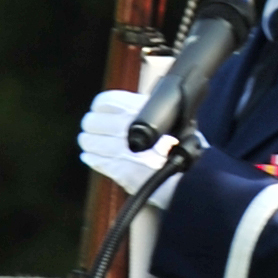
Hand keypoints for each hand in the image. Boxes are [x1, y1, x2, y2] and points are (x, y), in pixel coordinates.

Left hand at [78, 87, 180, 204]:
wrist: (188, 175)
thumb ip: (146, 112)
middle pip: (92, 121)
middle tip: (93, 131)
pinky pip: (94, 160)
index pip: (103, 102)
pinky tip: (94, 158)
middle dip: (91, 127)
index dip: (98, 108)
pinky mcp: (117, 169)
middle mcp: (125, 126)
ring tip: (92, 145)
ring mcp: (119, 148)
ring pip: (89, 141)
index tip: (100, 113)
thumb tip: (127, 110)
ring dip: (89, 143)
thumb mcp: (167, 118)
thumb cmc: (182, 147)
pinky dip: (92, 158)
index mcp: (137, 109)